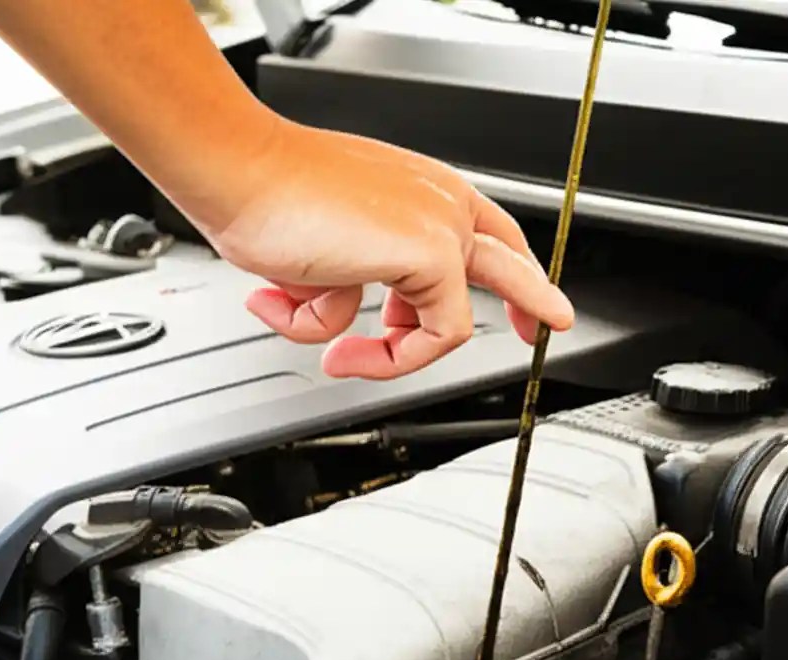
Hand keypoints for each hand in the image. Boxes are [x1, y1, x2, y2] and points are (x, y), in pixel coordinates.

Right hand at [201, 120, 574, 379]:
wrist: (238, 172)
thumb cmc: (265, 197)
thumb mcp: (320, 246)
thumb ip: (348, 278)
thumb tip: (340, 314)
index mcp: (417, 190)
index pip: (482, 231)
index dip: (504, 269)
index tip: (518, 300)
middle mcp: (438, 203)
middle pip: (511, 260)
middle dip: (534, 301)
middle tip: (549, 326)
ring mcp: (443, 227)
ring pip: (452, 318)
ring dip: (385, 352)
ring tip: (339, 357)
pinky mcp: (438, 254)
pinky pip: (436, 336)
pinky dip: (384, 358)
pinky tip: (337, 351)